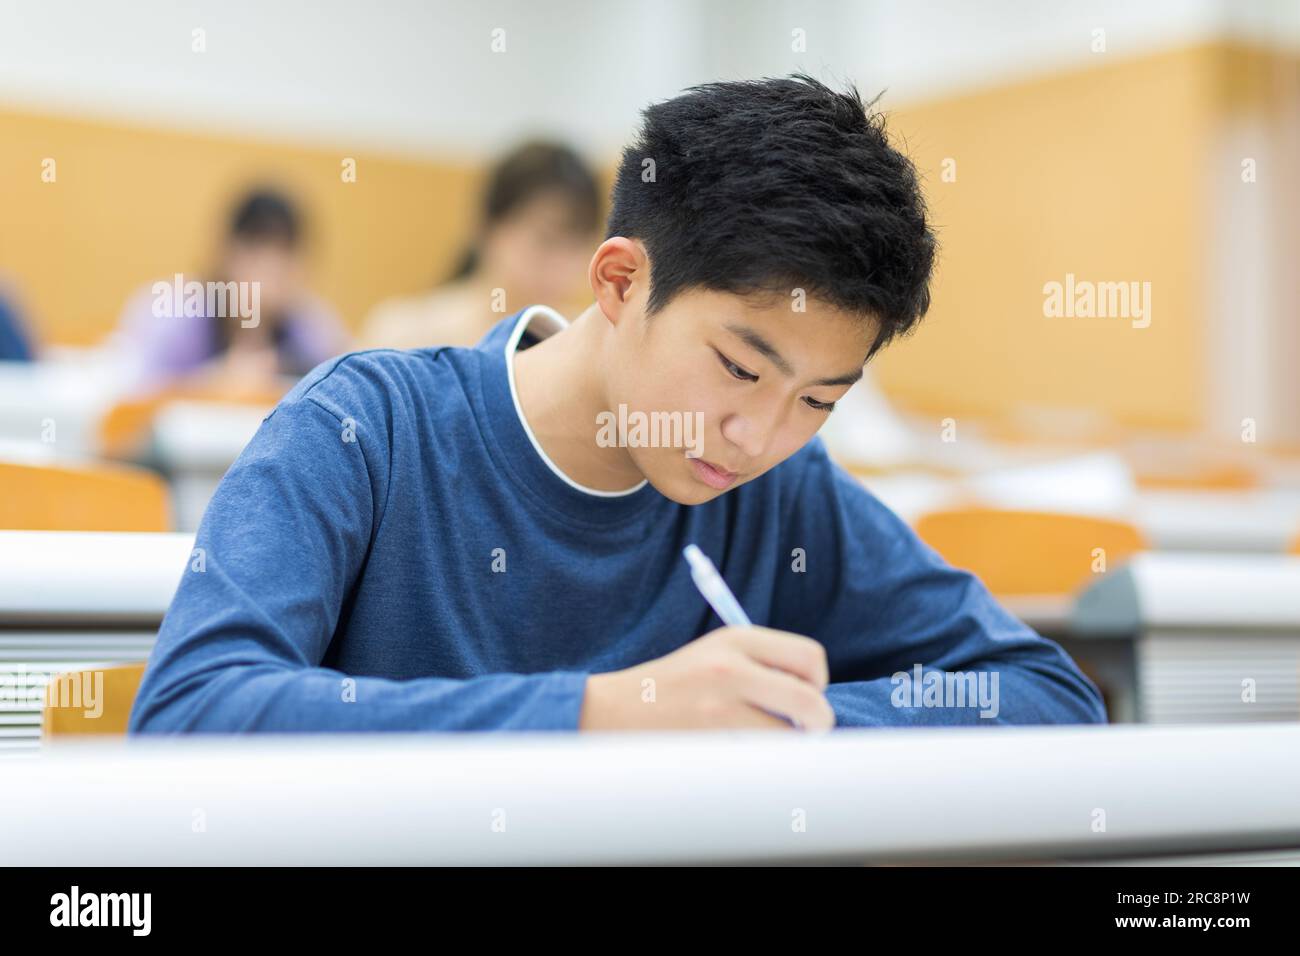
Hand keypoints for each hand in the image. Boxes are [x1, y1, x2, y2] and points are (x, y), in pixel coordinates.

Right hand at [578, 625, 833, 731]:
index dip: (817, 682)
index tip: (806, 696)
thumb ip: (761, 664)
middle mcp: (731, 664)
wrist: (616, 710)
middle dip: (818, 722)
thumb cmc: (674, 687)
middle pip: (810, 698)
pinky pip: (760, 756)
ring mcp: (720, 703)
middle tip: (808, 731)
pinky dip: (762, 759)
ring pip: (789, 735)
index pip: (809, 656)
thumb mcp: (715, 655)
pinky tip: (742, 753)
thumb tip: (813, 695)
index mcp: (737, 637)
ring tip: (770, 744)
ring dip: (790, 746)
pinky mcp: (708, 736)